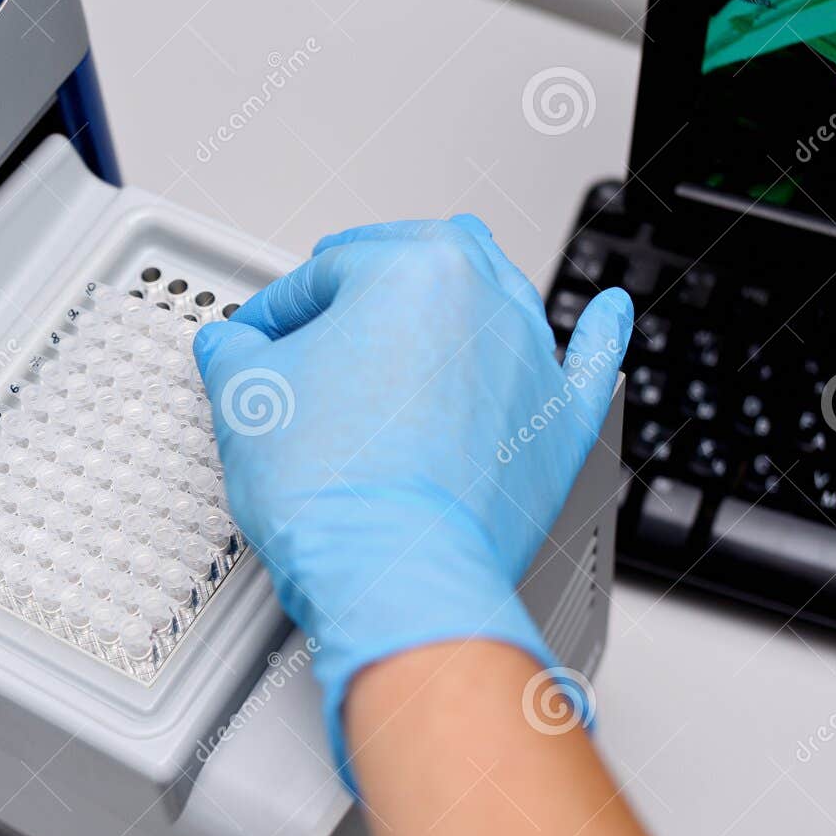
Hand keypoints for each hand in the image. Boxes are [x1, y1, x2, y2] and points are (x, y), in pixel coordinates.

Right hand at [191, 215, 631, 783]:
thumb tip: (230, 349)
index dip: (279, 309)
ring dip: (458, 297)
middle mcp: (485, 301)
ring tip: (423, 314)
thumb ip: (233, 355)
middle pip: (420, 262)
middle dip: (369, 280)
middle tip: (329, 311)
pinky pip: (592, 362)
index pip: (326, 271)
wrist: (392, 574)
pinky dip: (598, 334)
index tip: (259, 340)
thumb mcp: (246, 402)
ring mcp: (531, 361)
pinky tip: (605, 313)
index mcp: (411, 270)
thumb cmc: (334, 492)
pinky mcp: (560, 424)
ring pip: (499, 298)